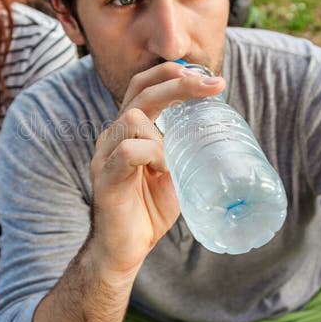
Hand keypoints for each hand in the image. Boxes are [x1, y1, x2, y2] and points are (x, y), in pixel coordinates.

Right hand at [90, 62, 224, 275]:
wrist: (125, 249)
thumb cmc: (149, 210)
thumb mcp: (173, 171)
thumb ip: (182, 148)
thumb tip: (216, 129)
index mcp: (128, 130)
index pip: (142, 85)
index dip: (171, 73)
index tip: (207, 78)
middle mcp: (112, 135)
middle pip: (141, 91)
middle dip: (179, 84)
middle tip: (214, 87)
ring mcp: (104, 154)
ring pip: (133, 118)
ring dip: (162, 135)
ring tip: (173, 161)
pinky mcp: (104, 177)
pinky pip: (127, 151)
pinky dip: (151, 156)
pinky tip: (162, 171)